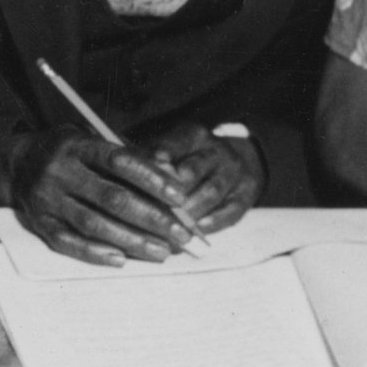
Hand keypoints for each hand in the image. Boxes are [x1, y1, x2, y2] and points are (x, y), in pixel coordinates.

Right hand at [11, 132, 208, 263]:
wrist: (17, 164)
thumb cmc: (70, 154)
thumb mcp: (94, 143)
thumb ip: (129, 158)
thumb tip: (172, 178)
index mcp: (77, 145)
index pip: (120, 161)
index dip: (152, 179)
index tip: (180, 197)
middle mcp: (60, 170)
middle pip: (111, 197)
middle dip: (152, 218)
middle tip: (181, 235)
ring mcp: (47, 198)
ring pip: (93, 224)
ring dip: (131, 240)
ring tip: (161, 252)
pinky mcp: (38, 222)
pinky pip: (67, 242)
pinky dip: (94, 253)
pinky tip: (121, 260)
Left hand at [140, 124, 261, 234]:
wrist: (231, 162)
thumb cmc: (187, 159)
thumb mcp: (169, 150)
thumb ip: (146, 162)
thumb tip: (120, 177)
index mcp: (191, 134)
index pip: (169, 147)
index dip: (152, 166)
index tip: (135, 182)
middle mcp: (215, 150)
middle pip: (190, 171)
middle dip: (169, 194)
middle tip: (148, 213)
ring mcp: (233, 171)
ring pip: (210, 193)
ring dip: (188, 213)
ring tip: (169, 230)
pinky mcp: (246, 194)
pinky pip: (230, 210)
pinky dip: (212, 222)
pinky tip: (196, 231)